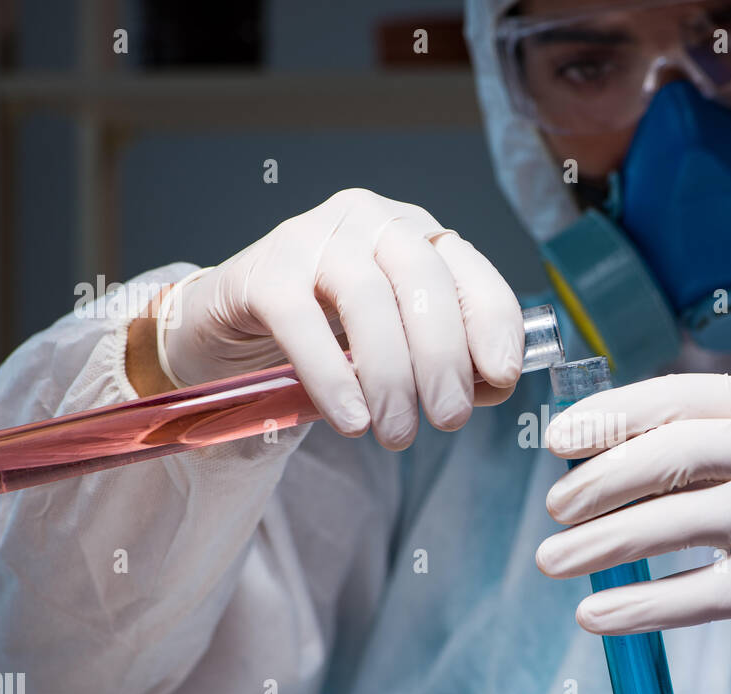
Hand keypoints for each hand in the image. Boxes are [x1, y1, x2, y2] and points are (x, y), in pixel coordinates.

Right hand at [160, 188, 523, 448]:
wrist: (229, 332)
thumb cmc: (328, 337)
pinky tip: (351, 419)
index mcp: (416, 235)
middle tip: (450, 419)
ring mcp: (313, 238)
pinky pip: (301, 322)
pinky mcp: (262, 271)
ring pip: (367, 300)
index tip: (502, 378)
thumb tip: (491, 385)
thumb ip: (444, 357)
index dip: (493, 324)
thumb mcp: (396, 343)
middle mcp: (370, 222)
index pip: (471, 272)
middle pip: (423, 281)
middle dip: (443, 357)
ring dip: (391, 376)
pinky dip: (332, 376)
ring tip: (398, 434)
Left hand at [536, 373, 730, 671]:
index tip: (556, 440)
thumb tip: (587, 455)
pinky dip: (639, 605)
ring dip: (599, 544)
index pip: (678, 396)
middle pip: (671, 455)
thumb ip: (698, 446)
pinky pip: (699, 594)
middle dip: (597, 483)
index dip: (609, 416)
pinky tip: (595, 614)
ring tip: (552, 560)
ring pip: (675, 524)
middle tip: (554, 510)